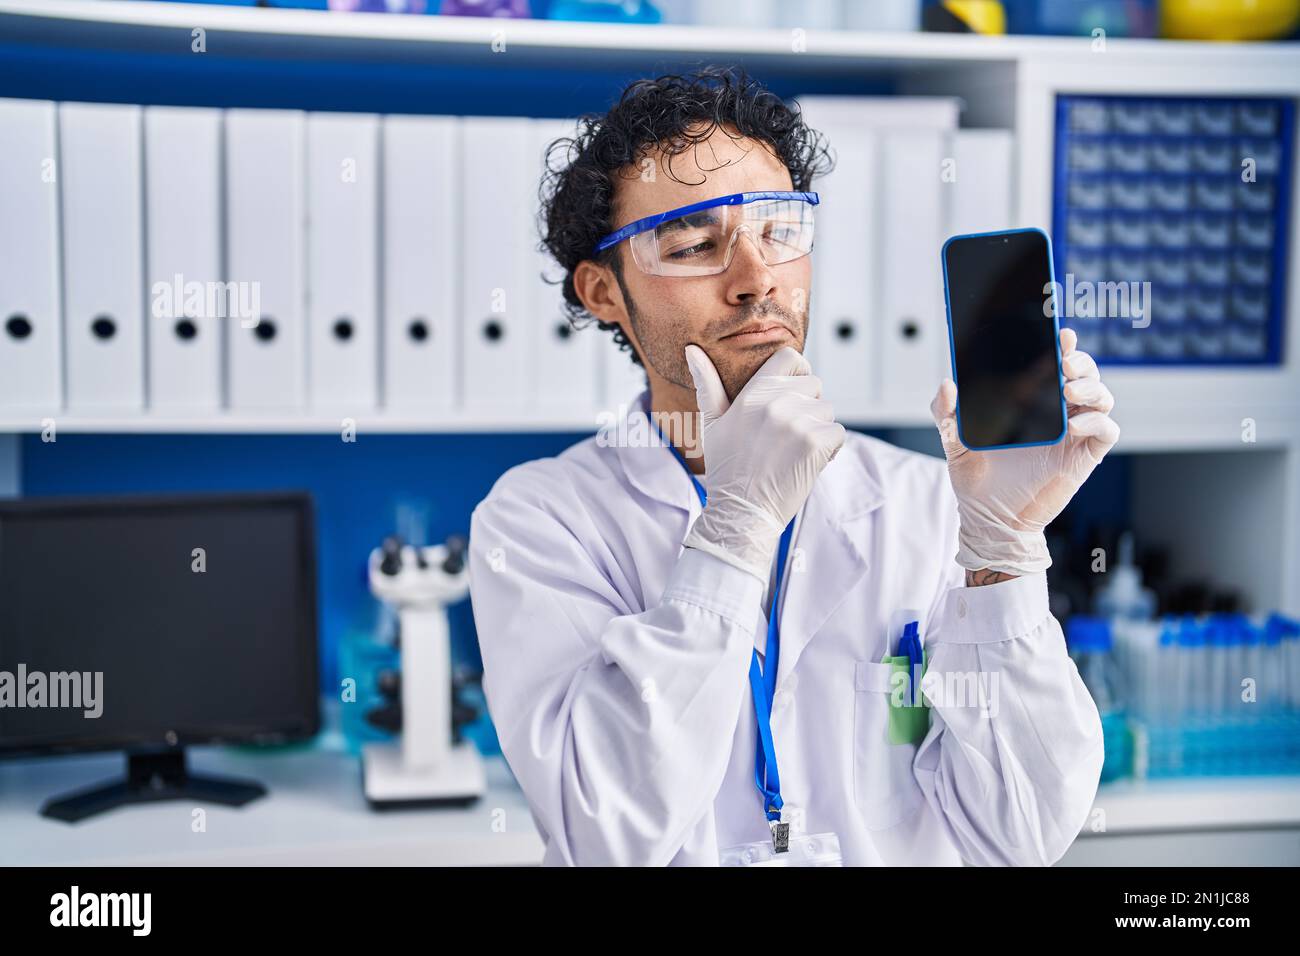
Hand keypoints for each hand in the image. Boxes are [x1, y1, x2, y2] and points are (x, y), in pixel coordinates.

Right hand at [683, 345, 845, 581]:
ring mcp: (797, 423)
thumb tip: (692, 350)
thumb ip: (706, 384)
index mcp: (753, 393)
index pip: (791, 358)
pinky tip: (808, 462)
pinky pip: (838, 433)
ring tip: (795, 451)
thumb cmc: (727, 468)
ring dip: (819, 430)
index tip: (794, 393)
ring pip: (827, 411)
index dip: (798, 372)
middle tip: (788, 435)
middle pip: (814, 386)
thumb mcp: (712, 423)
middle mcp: (775, 403)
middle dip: (808, 407)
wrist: (741, 512)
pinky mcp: (815, 443)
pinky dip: (830, 449)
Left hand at [930, 328, 1119, 575]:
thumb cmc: (977, 482)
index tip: (1061, 333)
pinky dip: (1098, 421)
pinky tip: (1075, 424)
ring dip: (1092, 387)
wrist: (990, 521)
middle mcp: (1058, 414)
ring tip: (1068, 390)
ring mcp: (1074, 435)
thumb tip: (946, 384)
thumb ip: (945, 413)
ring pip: (1103, 397)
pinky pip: (1107, 431)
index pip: (1056, 366)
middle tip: (1064, 362)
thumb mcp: (954, 443)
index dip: (1065, 347)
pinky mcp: (1084, 457)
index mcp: (1033, 403)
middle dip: (1082, 361)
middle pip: (1086, 375)